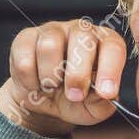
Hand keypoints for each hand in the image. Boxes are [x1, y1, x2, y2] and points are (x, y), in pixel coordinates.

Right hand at [0, 18, 126, 135]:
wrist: (44, 104)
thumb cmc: (76, 100)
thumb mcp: (94, 108)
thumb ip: (103, 102)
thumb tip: (105, 94)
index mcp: (105, 43)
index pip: (113, 46)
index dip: (111, 69)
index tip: (106, 93)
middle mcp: (81, 30)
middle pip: (82, 40)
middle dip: (78, 74)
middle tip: (74, 96)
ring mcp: (53, 30)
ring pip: (49, 46)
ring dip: (50, 76)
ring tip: (52, 87)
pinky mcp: (27, 37)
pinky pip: (25, 55)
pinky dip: (29, 78)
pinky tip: (35, 84)